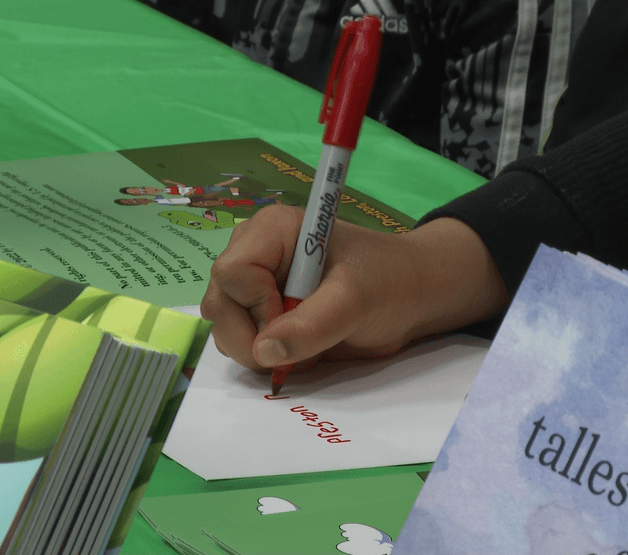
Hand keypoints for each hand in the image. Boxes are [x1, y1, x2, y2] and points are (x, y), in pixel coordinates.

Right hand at [200, 205, 507, 372]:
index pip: (231, 272)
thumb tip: (264, 351)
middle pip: (219, 304)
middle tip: (302, 344)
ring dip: (260, 351)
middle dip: (252, 336)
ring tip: (308, 343)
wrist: (409, 298)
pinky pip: (241, 343)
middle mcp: (253, 253)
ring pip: (224, 329)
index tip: (293, 317)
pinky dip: (267, 357)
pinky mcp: (260, 314)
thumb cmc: (388, 282)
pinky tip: (302, 348)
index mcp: (272, 231)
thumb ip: (312, 326)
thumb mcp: (355, 301)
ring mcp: (253, 286)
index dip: (255, 305)